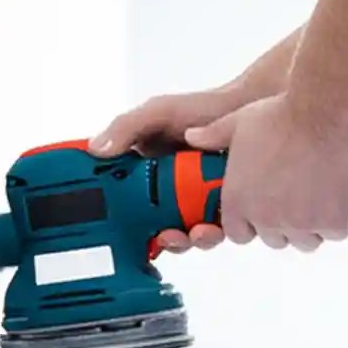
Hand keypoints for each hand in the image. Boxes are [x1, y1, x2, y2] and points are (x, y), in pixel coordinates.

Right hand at [88, 84, 256, 253]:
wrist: (251, 107)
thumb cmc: (204, 108)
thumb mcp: (157, 113)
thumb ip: (126, 127)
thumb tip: (96, 149)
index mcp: (145, 171)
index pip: (125, 202)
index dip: (120, 221)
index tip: (119, 230)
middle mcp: (168, 189)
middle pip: (154, 225)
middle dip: (159, 237)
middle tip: (164, 235)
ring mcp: (195, 201)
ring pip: (185, 233)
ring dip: (188, 240)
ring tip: (194, 232)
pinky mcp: (221, 209)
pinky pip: (213, 231)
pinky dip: (212, 234)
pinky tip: (214, 226)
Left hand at [183, 93, 347, 251]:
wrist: (322, 112)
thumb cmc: (280, 115)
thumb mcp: (237, 124)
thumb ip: (213, 136)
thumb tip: (192, 137)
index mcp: (238, 201)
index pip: (238, 234)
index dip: (251, 223)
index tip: (263, 209)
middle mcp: (265, 218)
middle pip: (274, 238)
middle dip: (283, 223)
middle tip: (295, 197)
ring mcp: (299, 223)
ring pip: (305, 241)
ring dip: (311, 225)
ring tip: (318, 197)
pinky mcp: (332, 221)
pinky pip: (336, 233)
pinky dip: (339, 219)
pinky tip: (338, 196)